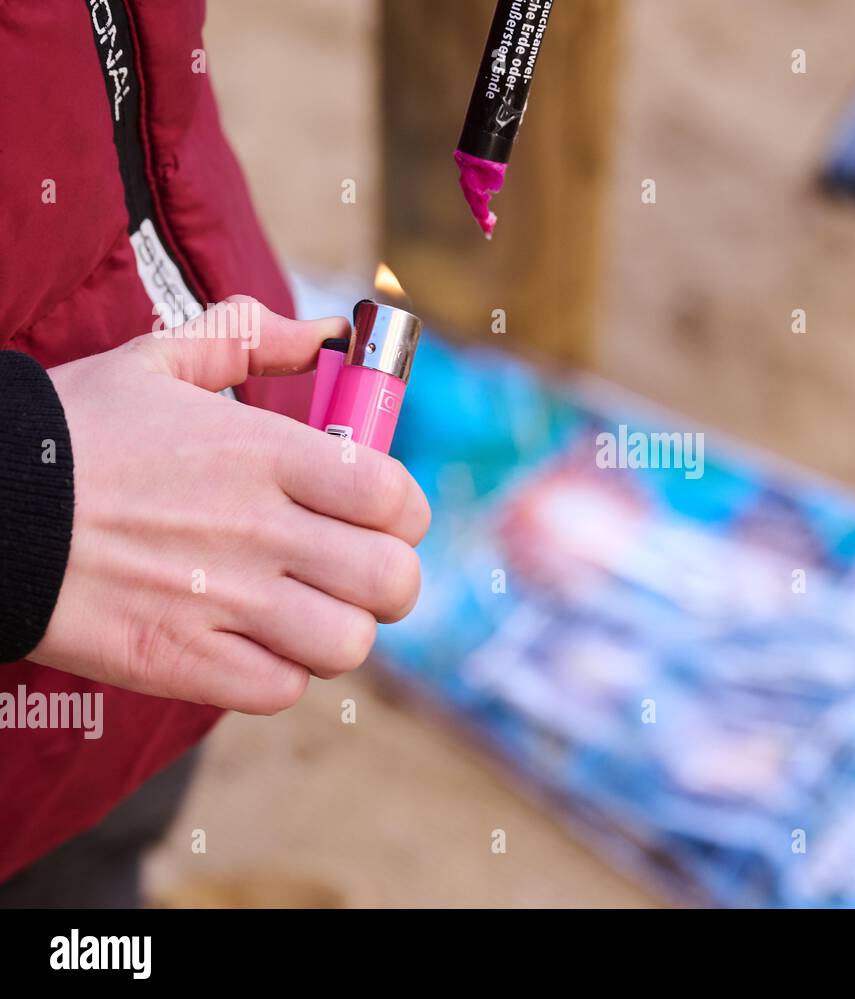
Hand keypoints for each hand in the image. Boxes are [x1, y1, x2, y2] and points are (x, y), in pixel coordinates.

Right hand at [31, 297, 430, 713]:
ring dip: (337, 633)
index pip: (394, 497)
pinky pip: (280, 688)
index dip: (405, 515)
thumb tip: (329, 331)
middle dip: (389, 581)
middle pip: (392, 579)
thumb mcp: (157, 361)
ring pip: (347, 642)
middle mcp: (257, 528)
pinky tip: (252, 648)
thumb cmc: (71, 432)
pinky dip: (279, 675)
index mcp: (264, 453)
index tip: (383, 518)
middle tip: (356, 575)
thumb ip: (251, 338)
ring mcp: (221, 600)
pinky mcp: (180, 659)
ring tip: (304, 615)